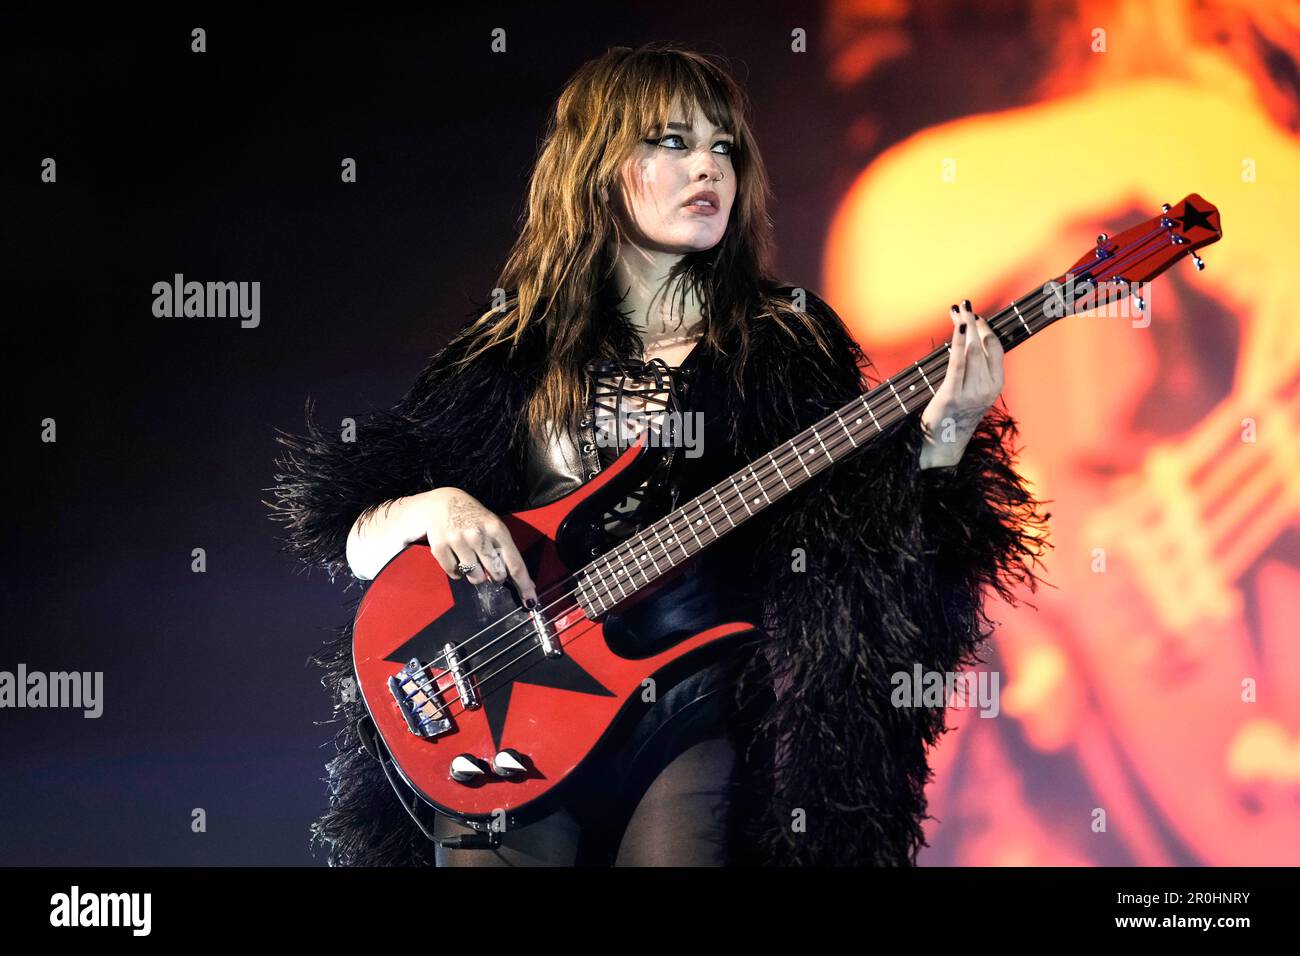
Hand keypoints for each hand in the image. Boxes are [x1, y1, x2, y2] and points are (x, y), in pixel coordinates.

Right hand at [419, 487, 538, 605]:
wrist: (441, 503)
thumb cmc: (474, 519)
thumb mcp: (493, 527)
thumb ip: (505, 552)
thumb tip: (523, 583)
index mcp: (497, 529)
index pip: (515, 564)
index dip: (524, 585)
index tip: (530, 602)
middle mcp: (478, 535)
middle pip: (496, 574)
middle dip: (496, 577)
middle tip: (490, 567)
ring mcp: (458, 541)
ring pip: (475, 577)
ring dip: (475, 574)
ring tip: (470, 558)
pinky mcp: (440, 548)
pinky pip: (454, 574)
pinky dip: (457, 571)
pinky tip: (456, 556)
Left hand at [918, 299, 1004, 468]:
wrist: (942, 443)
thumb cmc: (954, 413)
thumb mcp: (972, 390)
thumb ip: (976, 369)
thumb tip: (971, 340)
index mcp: (996, 385)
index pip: (996, 348)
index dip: (986, 328)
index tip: (975, 315)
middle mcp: (988, 388)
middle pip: (984, 345)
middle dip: (974, 322)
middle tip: (964, 305)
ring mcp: (972, 393)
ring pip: (972, 351)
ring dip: (964, 326)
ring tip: (957, 309)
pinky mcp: (953, 395)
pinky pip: (958, 363)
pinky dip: (960, 342)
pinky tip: (959, 326)